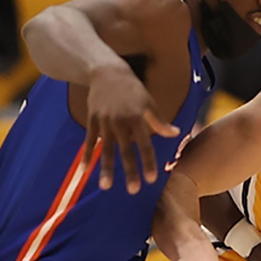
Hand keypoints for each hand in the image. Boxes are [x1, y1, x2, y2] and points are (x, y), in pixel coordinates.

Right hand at [85, 65, 179, 193]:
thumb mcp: (148, 101)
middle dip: (130, 171)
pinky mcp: (92, 119)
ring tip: (106, 187)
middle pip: (126, 151)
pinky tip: (85, 170)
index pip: (145, 145)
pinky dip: (87, 155)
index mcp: (137, 117)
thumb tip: (175, 134)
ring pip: (106, 149)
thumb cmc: (132, 88)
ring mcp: (104, 121)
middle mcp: (120, 121)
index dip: (148, 162)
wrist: (106, 71)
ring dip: (106, 169)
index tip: (151, 180)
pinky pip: (90, 140)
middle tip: (133, 190)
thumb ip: (159, 121)